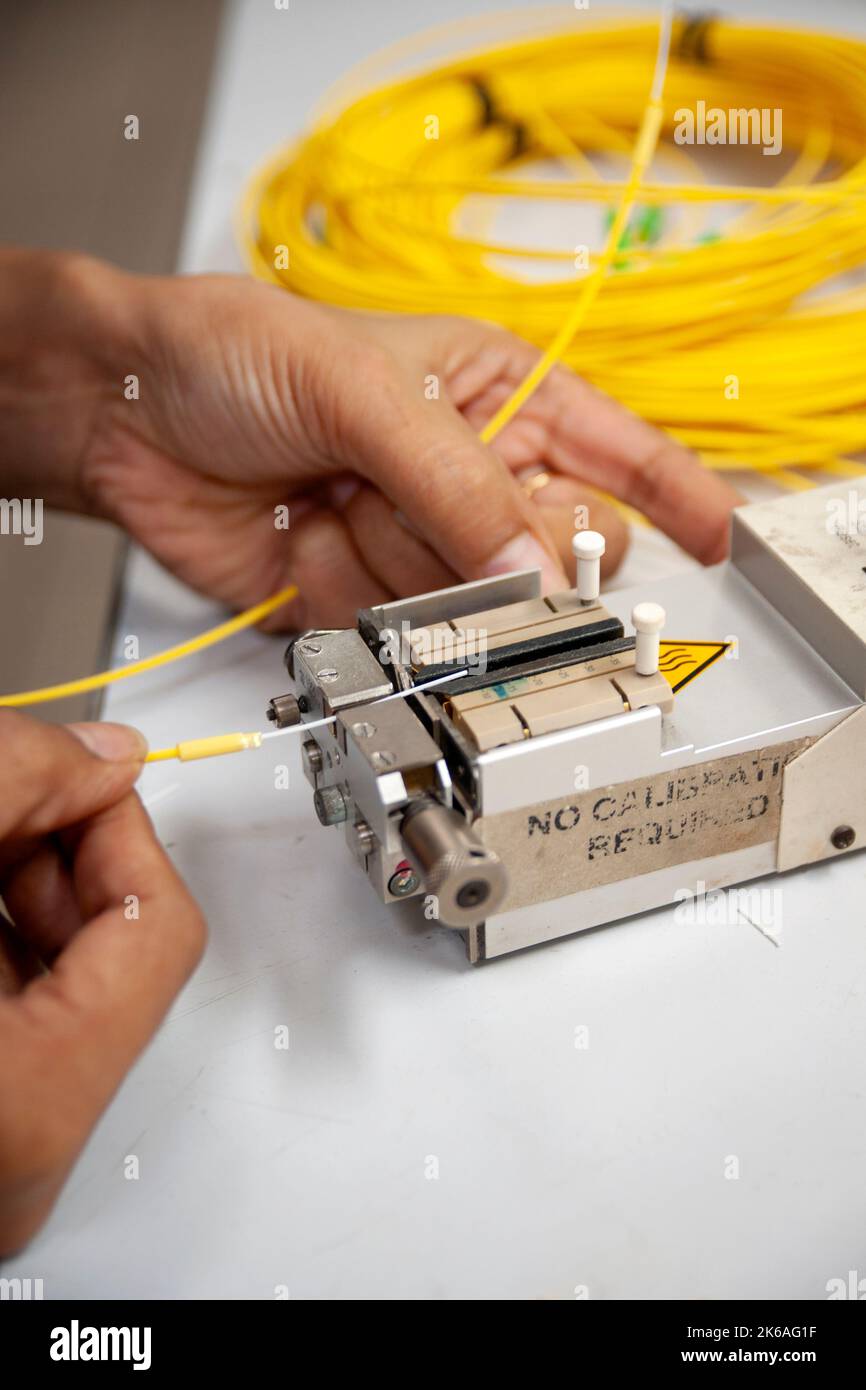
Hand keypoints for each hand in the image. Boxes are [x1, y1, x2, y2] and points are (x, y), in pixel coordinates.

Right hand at [0, 712, 204, 1254]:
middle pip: (108, 951)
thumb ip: (17, 783)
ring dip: (14, 888)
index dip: (120, 826)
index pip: (157, 926)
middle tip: (9, 795)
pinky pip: (15, 1013)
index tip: (79, 775)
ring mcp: (1, 1150)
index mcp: (25, 1100)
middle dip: (54, 850)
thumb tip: (99, 757)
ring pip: (52, 980)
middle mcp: (19, 1155)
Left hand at [2, 253, 740, 628]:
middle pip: (553, 549)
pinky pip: (404, 635)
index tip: (716, 540)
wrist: (122, 416)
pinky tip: (317, 544)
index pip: (612, 448)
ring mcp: (413, 542)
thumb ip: (462, 487)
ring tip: (343, 502)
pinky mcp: (361, 600)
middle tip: (466, 534)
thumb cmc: (235, 353)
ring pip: (476, 603)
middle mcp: (462, 476)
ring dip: (414, 568)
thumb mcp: (366, 393)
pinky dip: (366, 608)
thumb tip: (543, 576)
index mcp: (492, 395)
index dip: (670, 494)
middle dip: (519, 554)